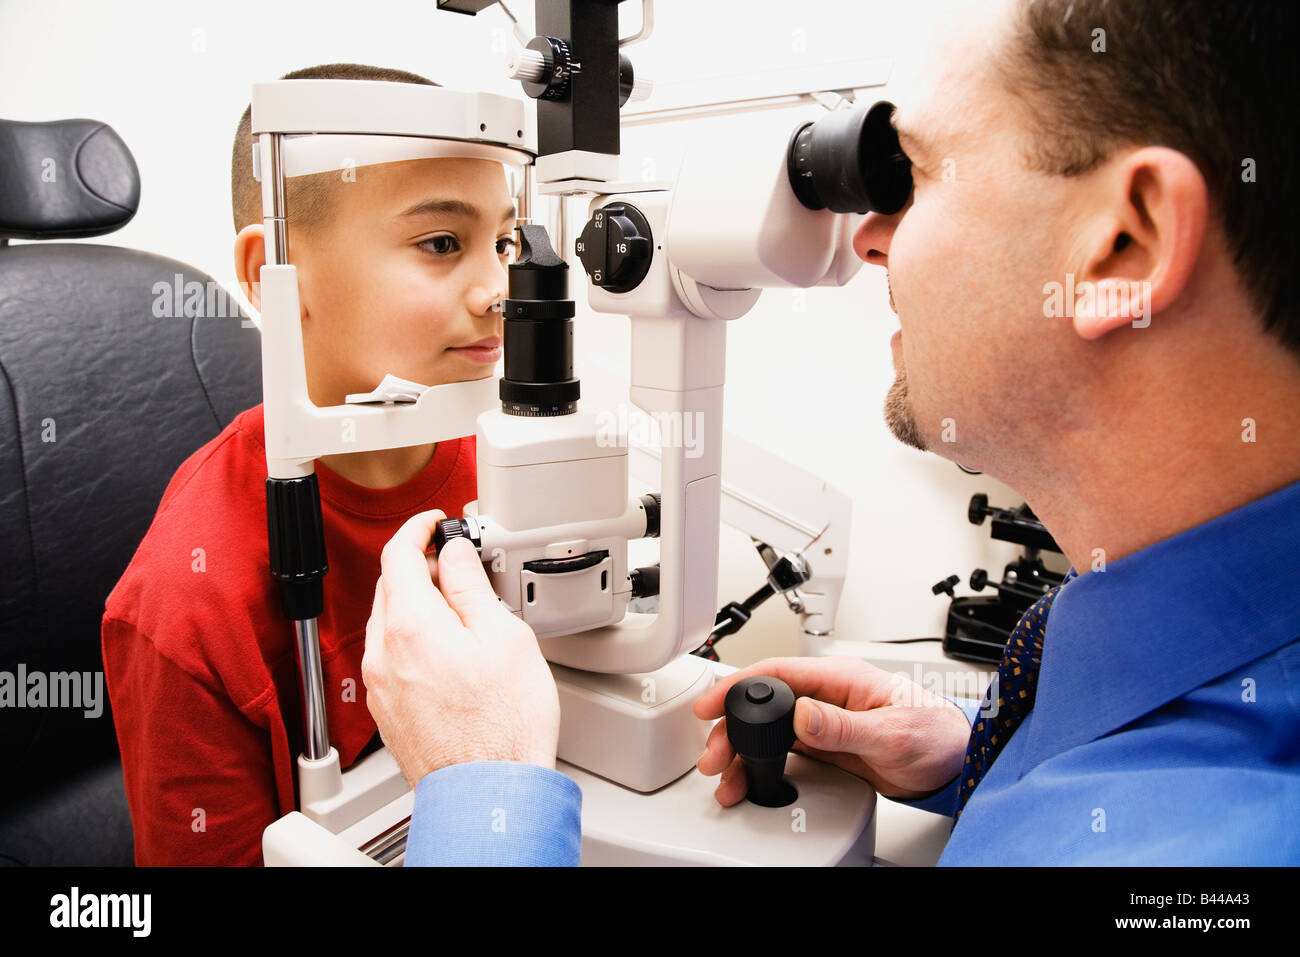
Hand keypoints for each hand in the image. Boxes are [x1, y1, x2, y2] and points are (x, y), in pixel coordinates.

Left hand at [361, 510, 560, 787]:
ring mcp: (381, 684)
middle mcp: (383, 652)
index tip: (436, 521)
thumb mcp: (503, 636)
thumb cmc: (504, 727)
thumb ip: (471, 586)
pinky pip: (391, 653)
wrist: (490, 793)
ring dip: (417, 601)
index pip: (398, 553)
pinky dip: (413, 635)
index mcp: (409, 625)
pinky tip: (448, 648)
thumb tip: (456, 553)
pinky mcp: (387, 708)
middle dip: (421, 565)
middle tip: (459, 562)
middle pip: (390, 585)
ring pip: (388, 620)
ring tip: (462, 609)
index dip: (418, 528)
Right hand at [693, 656, 972, 805]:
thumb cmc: (936, 736)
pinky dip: (760, 764)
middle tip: (714, 752)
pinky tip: (749, 778)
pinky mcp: (825, 745)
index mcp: (841, 678)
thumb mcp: (891, 733)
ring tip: (725, 774)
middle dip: (732, 727)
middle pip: (765, 703)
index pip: (779, 673)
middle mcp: (827, 696)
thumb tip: (803, 714)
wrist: (955, 765)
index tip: (715, 703)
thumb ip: (844, 725)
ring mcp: (824, 720)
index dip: (740, 685)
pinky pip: (783, 750)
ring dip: (742, 749)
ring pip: (768, 729)